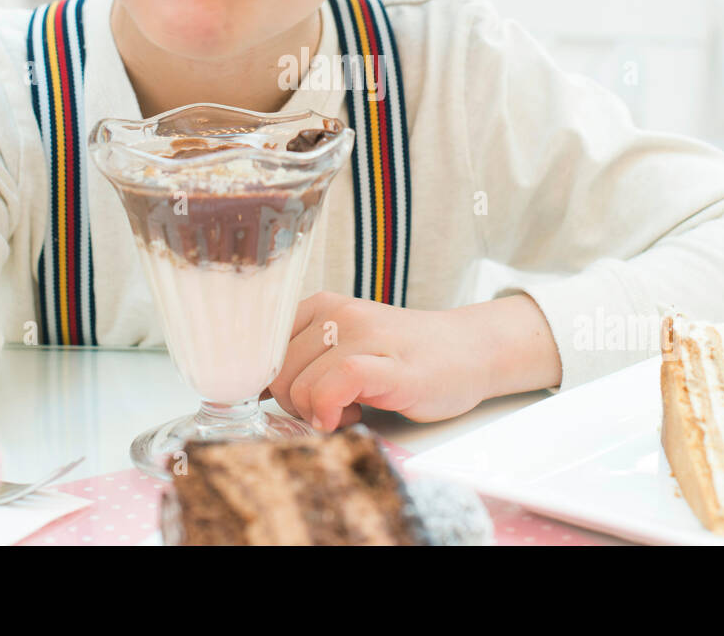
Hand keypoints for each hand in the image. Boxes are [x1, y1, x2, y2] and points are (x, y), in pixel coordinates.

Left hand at [262, 291, 490, 432]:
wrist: (470, 351)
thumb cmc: (405, 357)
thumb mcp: (344, 347)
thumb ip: (302, 360)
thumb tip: (253, 390)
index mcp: (321, 306)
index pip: (261, 349)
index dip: (264, 385)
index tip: (285, 403)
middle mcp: (338, 313)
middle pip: (277, 372)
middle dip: (294, 404)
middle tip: (329, 408)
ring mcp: (366, 335)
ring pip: (301, 381)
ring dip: (317, 413)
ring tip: (350, 409)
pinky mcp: (392, 366)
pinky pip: (338, 382)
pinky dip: (331, 408)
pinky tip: (349, 416)